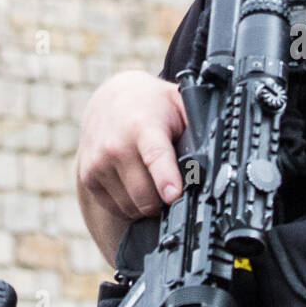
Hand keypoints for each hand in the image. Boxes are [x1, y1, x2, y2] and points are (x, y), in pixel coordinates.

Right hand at [76, 70, 186, 224]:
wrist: (110, 99)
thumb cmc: (152, 105)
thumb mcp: (180, 104)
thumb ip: (197, 128)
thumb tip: (218, 158)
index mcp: (143, 126)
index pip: (155, 156)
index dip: (165, 178)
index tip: (174, 194)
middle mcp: (116, 145)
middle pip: (144, 194)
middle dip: (164, 201)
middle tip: (176, 191)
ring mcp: (98, 163)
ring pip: (131, 206)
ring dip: (148, 204)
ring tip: (155, 183)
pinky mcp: (88, 176)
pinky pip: (116, 207)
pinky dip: (130, 204)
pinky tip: (137, 184)